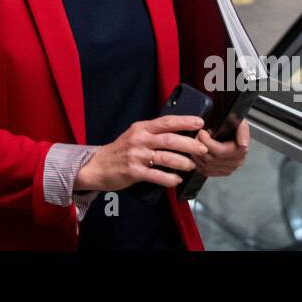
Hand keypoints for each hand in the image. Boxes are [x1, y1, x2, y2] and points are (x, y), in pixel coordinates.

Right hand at [77, 115, 207, 191]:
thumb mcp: (135, 134)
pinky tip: (176, 179)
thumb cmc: (121, 150)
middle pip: (169, 140)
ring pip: (165, 158)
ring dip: (182, 162)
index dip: (184, 121)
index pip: (166, 122)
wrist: (99, 165)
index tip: (200, 122)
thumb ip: (154, 133)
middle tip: (202, 149)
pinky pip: (156, 175)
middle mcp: (139, 140)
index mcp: (141, 128)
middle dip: (189, 144)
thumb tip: (180, 133)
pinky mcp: (134, 172)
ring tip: (192, 165)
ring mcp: (136, 156)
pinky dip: (169, 178)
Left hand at [191, 118, 250, 177]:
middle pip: (212, 159)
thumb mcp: (240, 123)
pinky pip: (205, 171)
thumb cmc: (235, 125)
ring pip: (206, 166)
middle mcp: (235, 162)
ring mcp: (228, 168)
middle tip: (196, 136)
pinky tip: (196, 153)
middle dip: (200, 146)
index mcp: (240, 152)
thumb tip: (243, 144)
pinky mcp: (220, 172)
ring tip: (194, 143)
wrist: (233, 129)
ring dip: (197, 154)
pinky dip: (198, 163)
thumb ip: (242, 131)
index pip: (220, 151)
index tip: (202, 132)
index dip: (208, 142)